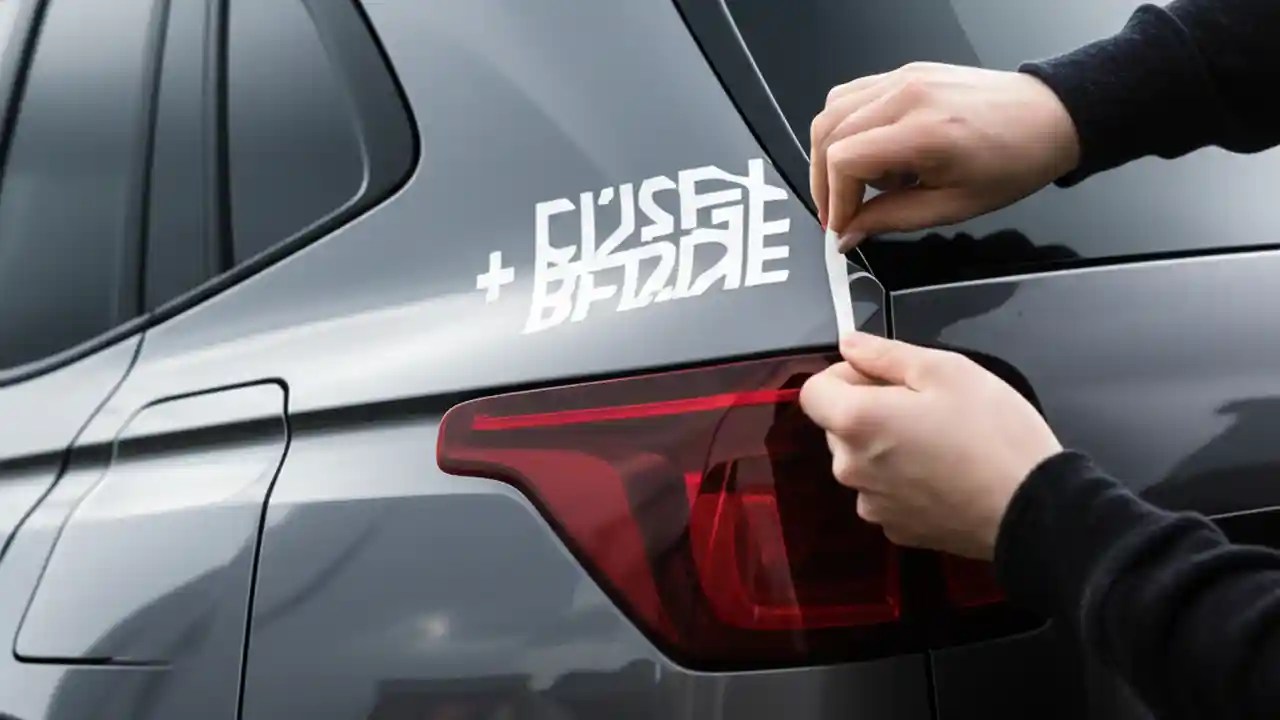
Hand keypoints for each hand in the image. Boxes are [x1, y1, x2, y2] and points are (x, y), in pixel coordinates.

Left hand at [799, 332, 1062, 558]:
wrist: (1032, 509)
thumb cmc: (992, 432)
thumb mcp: (946, 370)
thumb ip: (886, 354)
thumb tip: (849, 344)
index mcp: (856, 423)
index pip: (814, 392)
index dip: (845, 376)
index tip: (884, 376)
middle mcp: (850, 468)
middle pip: (838, 426)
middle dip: (869, 409)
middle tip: (923, 405)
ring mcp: (871, 503)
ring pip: (862, 459)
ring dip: (886, 445)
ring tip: (939, 441)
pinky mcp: (894, 529)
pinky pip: (884, 491)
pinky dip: (902, 479)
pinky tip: (943, 473)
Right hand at [809, 62, 1080, 249]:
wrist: (1048, 118)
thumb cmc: (1013, 162)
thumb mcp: (953, 207)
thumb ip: (891, 220)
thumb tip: (848, 233)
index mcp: (924, 131)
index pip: (844, 159)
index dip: (835, 200)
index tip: (843, 226)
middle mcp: (907, 95)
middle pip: (828, 132)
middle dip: (824, 181)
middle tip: (840, 213)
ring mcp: (903, 77)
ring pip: (832, 109)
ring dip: (829, 152)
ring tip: (858, 183)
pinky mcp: (905, 72)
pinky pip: (852, 95)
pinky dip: (846, 127)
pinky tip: (870, 153)